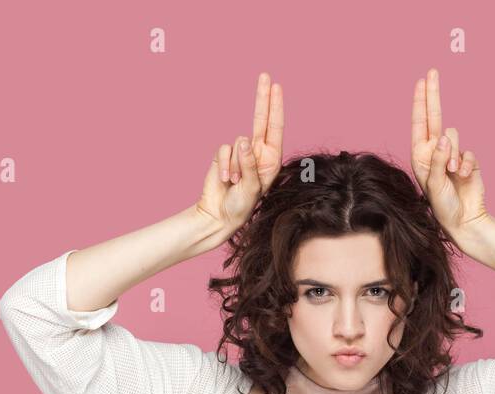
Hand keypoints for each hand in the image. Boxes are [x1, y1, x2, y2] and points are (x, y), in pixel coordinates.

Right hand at [196, 72, 284, 239]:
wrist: (218, 216)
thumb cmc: (241, 206)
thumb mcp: (251, 188)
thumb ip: (249, 164)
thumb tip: (244, 140)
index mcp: (270, 160)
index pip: (275, 128)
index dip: (275, 107)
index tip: (276, 87)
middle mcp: (257, 154)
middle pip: (260, 121)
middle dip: (262, 99)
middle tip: (265, 76)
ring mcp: (240, 154)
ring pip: (237, 143)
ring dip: (233, 164)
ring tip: (233, 183)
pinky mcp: (224, 156)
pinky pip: (223, 151)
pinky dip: (222, 165)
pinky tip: (224, 180)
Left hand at [410, 68, 488, 247]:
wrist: (464, 221)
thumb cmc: (443, 206)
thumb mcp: (434, 184)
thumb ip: (438, 159)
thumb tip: (443, 137)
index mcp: (421, 156)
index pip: (420, 123)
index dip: (421, 102)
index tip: (421, 82)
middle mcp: (435, 152)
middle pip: (435, 118)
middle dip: (433, 95)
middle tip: (432, 72)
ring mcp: (452, 155)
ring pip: (454, 136)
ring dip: (453, 155)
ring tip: (452, 174)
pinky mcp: (468, 161)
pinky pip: (468, 152)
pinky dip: (466, 164)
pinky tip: (462, 177)